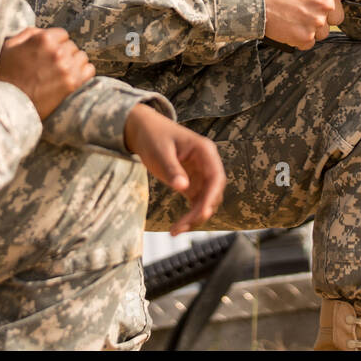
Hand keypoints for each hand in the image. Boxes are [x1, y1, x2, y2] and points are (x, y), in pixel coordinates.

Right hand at [0, 27, 95, 118]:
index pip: (62, 35)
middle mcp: (57, 51)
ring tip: (60, 74)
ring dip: (74, 64)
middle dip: (64, 54)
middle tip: (52, 67)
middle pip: (72, 47)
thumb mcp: (9, 46)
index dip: (56, 44)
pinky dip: (83, 74)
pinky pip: (89, 70)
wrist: (7, 104)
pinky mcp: (73, 84)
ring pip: (82, 58)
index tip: (49, 54)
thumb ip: (28, 34)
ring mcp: (67, 68)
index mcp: (44, 39)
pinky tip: (70, 79)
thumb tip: (43, 31)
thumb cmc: (5, 75)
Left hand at [123, 104, 225, 234]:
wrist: (144, 130)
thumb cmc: (153, 136)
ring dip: (195, 217)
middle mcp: (207, 163)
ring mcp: (201, 174)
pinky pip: (196, 202)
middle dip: (201, 211)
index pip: (216, 176)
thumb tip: (183, 188)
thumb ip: (172, 169)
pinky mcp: (192, 183)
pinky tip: (178, 227)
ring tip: (175, 230)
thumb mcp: (160, 152)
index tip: (203, 213)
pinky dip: (190, 215)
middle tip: (183, 226)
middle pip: (213, 192)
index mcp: (205, 151)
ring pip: (206, 200)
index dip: (212, 196)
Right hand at [259, 0, 360, 49]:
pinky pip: (310, 41)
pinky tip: (290, 24)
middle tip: (305, 4)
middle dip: (326, 12)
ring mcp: (318, 22)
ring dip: (313, 24)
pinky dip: (301, 36)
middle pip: (339, 15)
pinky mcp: (306, 38)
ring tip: (295, 13)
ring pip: (325, 30)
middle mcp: (327, 3)